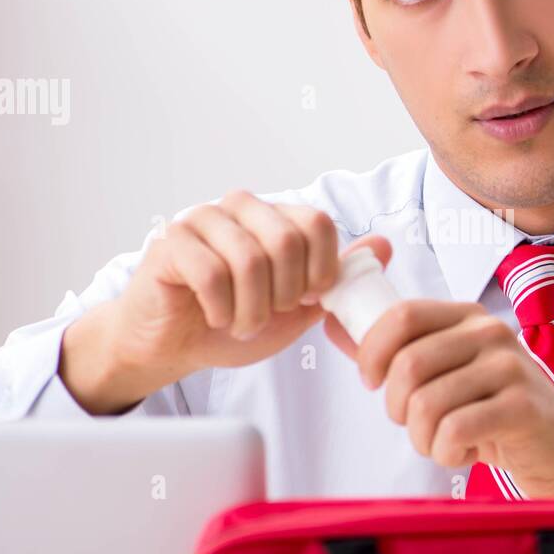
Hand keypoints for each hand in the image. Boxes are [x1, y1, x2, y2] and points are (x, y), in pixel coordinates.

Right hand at [61, 191, 391, 413]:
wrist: (173, 346)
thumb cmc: (233, 322)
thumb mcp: (297, 308)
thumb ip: (337, 279)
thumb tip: (383, 245)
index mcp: (274, 217)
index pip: (317, 223)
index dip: (320, 270)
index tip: (307, 300)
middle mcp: (240, 208)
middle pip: (286, 240)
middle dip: (284, 295)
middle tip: (268, 315)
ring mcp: (202, 220)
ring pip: (249, 259)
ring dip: (251, 310)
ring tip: (241, 323)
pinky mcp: (170, 242)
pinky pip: (211, 274)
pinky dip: (222, 310)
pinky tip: (215, 318)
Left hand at [325, 300, 553, 497]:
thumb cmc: (491, 410)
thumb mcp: (444, 374)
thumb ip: (391, 349)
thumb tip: (332, 321)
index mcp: (466, 317)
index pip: (402, 316)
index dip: (372, 351)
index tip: (371, 382)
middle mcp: (490, 332)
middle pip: (408, 365)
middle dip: (396, 408)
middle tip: (414, 423)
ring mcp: (509, 368)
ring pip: (426, 404)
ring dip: (422, 438)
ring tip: (442, 441)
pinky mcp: (521, 406)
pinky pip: (453, 430)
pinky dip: (446, 453)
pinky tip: (464, 451)